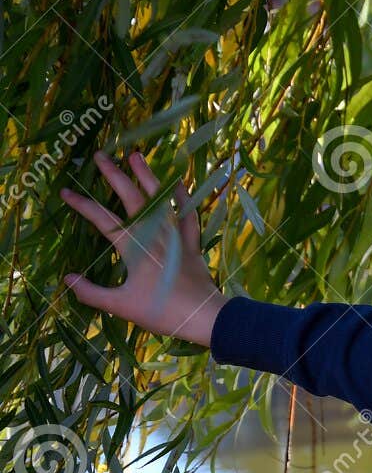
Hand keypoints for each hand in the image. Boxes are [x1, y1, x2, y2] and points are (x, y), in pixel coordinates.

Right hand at [60, 150, 227, 347]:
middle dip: (115, 175)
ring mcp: (176, 238)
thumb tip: (67, 279)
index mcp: (134, 248)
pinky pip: (189, 217)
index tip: (66, 192)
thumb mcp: (120, 306)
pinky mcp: (192, 245)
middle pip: (132, 199)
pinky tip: (179, 183)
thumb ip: (91, 292)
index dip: (83, 205)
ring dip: (148, 177)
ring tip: (136, 156)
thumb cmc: (161, 312)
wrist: (204, 317)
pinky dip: (184, 200)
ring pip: (160, 201)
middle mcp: (155, 236)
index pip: (103, 220)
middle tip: (100, 155)